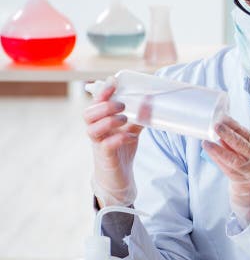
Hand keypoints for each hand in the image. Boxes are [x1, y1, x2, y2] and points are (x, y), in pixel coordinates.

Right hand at [84, 78, 142, 206]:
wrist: (118, 178)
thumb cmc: (121, 150)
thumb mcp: (130, 129)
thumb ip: (138, 117)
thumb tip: (151, 100)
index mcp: (100, 122)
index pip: (95, 103)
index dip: (102, 92)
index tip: (113, 81)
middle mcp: (95, 131)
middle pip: (88, 114)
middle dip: (104, 106)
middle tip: (122, 105)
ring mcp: (98, 145)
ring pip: (92, 129)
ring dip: (109, 121)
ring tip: (125, 119)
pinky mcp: (105, 157)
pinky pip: (106, 145)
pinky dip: (119, 138)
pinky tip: (130, 137)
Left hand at [202, 117, 249, 224]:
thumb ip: (241, 143)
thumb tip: (224, 128)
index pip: (249, 135)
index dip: (236, 127)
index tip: (224, 118)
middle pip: (243, 145)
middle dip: (229, 135)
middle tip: (217, 126)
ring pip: (233, 158)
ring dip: (219, 148)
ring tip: (208, 140)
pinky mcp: (239, 179)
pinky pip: (226, 167)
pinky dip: (216, 157)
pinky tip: (209, 149)